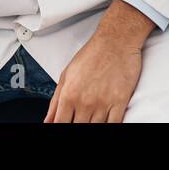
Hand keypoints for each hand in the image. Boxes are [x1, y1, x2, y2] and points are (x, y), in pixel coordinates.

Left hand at [44, 1, 152, 122]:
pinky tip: (105, 122)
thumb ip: (55, 101)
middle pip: (78, 128)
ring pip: (95, 128)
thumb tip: (48, 120)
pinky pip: (114, 125)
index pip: (60, 124)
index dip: (60, 129)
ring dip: (92, 125)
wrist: (116, 40)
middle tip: (80, 119)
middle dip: (77, 127)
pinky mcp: (120, 102)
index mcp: (69, 95)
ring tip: (90, 119)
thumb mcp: (66, 74)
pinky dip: (109, 126)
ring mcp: (103, 103)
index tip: (64, 127)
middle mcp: (85, 102)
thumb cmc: (92, 54)